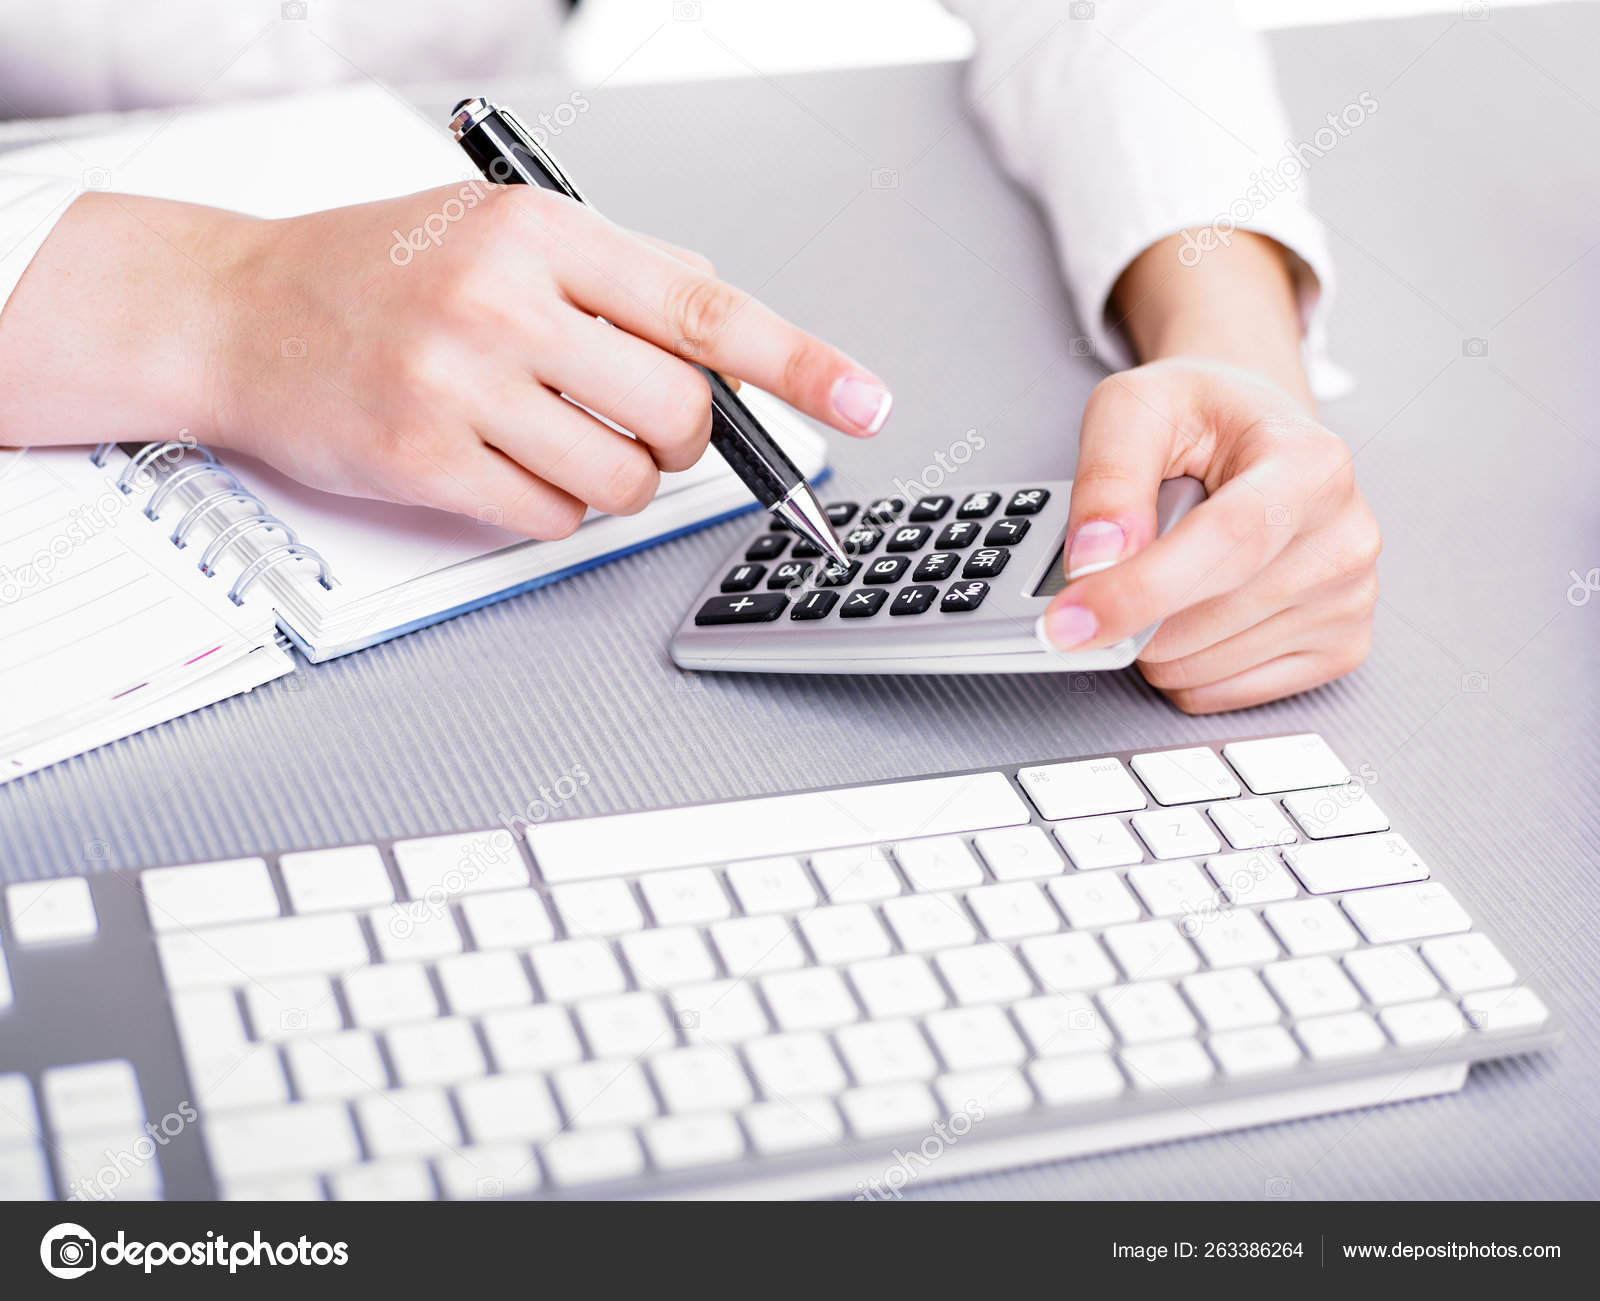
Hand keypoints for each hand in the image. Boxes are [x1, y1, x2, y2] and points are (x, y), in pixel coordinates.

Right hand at [0, 187, 891, 537]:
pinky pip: (554, 521)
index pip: (706, 306)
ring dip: (615, 479)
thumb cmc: (375, 271)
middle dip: (683, 437)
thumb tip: (724, 338)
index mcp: (540, 233)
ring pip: (626, 481)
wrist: (233, 309)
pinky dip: (550, 508)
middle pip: (680, 413)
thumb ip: (615, 278)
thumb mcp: (497, 231)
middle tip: (636, 419)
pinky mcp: (425, 461)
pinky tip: (498, 464)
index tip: (864, 400)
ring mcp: (460, 384)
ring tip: (549, 435)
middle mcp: (504, 302)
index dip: (800, 361)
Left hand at [1038, 357, 1380, 712]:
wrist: (1253, 433)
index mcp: (1311, 465)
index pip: (1225, 546)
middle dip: (1127, 606)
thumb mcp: (1136, 407)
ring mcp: (1347, 602)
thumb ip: (1108, 475)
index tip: (1068, 621)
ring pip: (1197, 666)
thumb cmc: (1203, 418)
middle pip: (1202, 618)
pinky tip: (1193, 609)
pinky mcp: (1337, 650)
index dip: (1138, 591)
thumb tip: (1097, 559)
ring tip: (1171, 567)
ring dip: (1149, 635)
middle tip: (1127, 550)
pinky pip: (1215, 693)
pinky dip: (1177, 665)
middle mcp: (1345, 537)